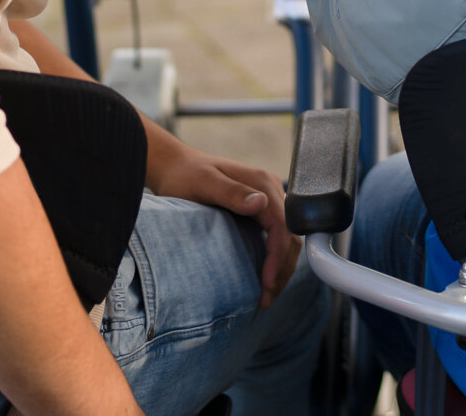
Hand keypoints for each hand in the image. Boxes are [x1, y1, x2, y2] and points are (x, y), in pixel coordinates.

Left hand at [144, 133, 298, 308]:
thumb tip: (260, 203)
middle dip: (281, 269)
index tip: (266, 283)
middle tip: (266, 299)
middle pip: (290, 235)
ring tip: (267, 295)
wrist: (175, 166)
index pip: (282, 225)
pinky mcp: (262, 208)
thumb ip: (231, 193)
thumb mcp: (203, 184)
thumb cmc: (184, 175)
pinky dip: (276, 259)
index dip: (277, 257)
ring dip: (281, 267)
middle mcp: (270, 189)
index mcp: (261, 182)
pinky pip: (278, 236)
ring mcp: (268, 198)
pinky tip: (265, 276)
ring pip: (287, 238)